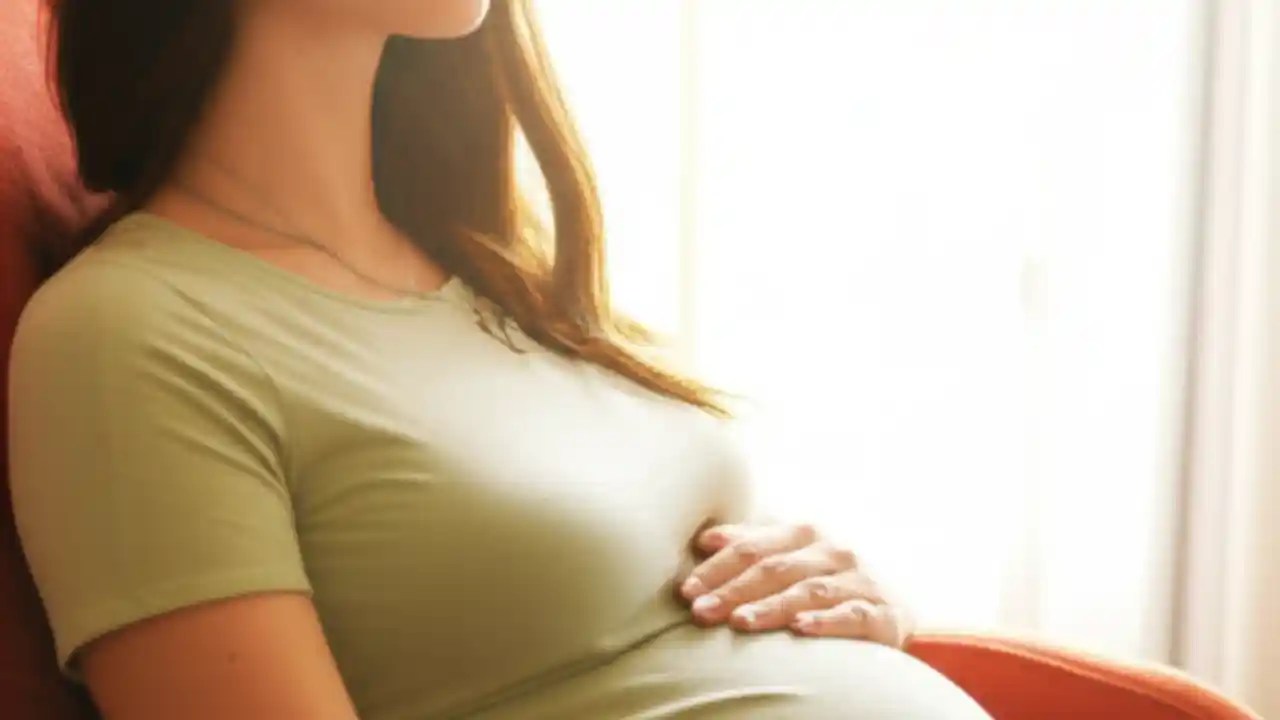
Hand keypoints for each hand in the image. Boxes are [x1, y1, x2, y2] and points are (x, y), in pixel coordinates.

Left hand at [678, 522, 912, 647]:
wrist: (892, 610)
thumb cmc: (826, 583)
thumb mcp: (790, 560)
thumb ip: (751, 547)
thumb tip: (705, 539)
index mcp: (805, 535)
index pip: (754, 547)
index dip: (718, 567)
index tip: (687, 590)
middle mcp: (833, 552)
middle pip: (775, 568)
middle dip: (733, 590)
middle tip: (700, 611)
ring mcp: (860, 580)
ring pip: (808, 590)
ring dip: (771, 606)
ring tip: (740, 621)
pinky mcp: (884, 613)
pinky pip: (853, 615)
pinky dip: (825, 620)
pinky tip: (800, 628)